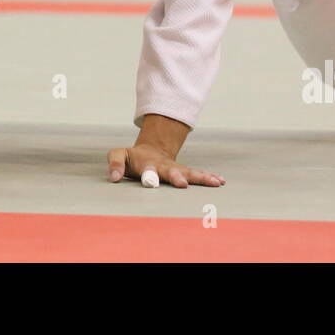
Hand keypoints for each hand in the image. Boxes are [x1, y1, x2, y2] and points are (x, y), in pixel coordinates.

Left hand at [106, 144, 224, 188]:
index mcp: (146, 163)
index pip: (147, 168)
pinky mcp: (183, 173)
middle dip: (176, 176)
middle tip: (182, 183)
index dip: (148, 173)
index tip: (150, 177)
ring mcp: (175, 169)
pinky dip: (208, 177)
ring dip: (200, 177)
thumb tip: (114, 177)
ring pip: (188, 172)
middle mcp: (163, 166)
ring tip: (214, 182)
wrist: (151, 150)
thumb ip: (114, 163)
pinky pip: (196, 175)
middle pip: (170, 171)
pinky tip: (220, 181)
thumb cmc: (133, 158)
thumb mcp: (119, 154)